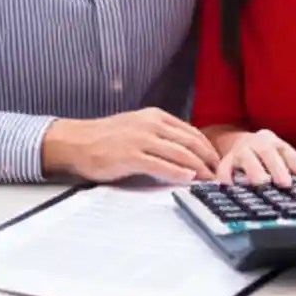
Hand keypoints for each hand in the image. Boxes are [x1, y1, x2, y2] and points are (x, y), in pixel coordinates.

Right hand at [43, 108, 220, 182]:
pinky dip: (178, 173)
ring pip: (179, 153)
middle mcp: (151, 125)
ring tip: (208, 179)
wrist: (77, 141)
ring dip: (198, 168)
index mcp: (155, 116)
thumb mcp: (137, 126)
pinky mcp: (131, 156)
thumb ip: (159, 134)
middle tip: (218, 173)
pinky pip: (161, 165)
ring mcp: (141, 140)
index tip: (216, 161)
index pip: (190, 131)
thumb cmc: (106, 137)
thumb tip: (183, 149)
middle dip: (208, 158)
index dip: (206, 147)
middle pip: (190, 142)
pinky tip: (189, 179)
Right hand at [215, 129, 295, 186]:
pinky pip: (224, 170)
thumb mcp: (279, 153)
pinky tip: (235, 189)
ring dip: (255, 171)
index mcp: (270, 141)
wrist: (238, 144)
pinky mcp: (225, 163)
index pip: (284, 148)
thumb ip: (291, 162)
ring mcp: (239, 152)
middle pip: (266, 151)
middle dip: (276, 167)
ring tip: (261, 184)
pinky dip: (228, 179)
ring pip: (246, 158)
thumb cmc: (264, 154)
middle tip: (284, 183)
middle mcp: (254, 143)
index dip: (292, 159)